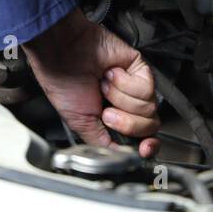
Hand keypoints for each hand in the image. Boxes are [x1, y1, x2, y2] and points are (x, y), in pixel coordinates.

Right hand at [23, 8, 160, 157]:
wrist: (63, 53)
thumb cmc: (64, 82)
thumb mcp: (81, 124)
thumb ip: (104, 144)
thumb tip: (124, 157)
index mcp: (113, 119)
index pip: (142, 138)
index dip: (147, 147)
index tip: (143, 148)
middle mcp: (126, 104)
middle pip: (149, 127)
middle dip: (126, 122)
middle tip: (106, 111)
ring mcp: (134, 87)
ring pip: (148, 109)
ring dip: (121, 99)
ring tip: (104, 87)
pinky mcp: (140, 69)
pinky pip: (147, 89)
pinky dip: (125, 84)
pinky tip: (111, 75)